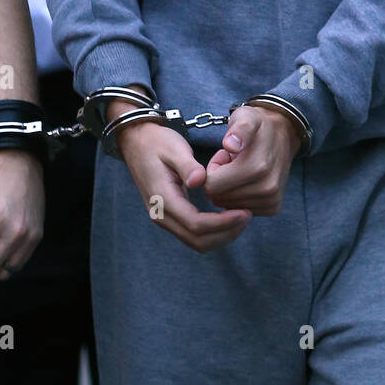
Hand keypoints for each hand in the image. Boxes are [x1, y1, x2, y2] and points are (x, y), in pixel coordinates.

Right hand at [115, 115, 252, 254]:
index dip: (222, 223)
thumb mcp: (173, 147)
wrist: (136, 142)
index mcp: (163, 199)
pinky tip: (228, 216)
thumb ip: (187, 165)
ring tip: (242, 217)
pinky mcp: (169, 216)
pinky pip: (193, 234)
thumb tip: (199, 181)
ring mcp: (164, 218)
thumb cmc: (157, 142)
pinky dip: (213, 232)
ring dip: (221, 235)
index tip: (244, 212)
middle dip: (226, 233)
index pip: (196, 224)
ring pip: (196, 242)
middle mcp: (161, 215)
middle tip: (248, 216)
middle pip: (197, 240)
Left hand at [203, 104, 301, 215]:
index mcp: (258, 167)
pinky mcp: (273, 207)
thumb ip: (239, 129)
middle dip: (219, 180)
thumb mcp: (246, 116)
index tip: (224, 154)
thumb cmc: (258, 126)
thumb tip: (231, 145)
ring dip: (228, 188)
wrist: (282, 135)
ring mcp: (272, 200)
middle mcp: (268, 188)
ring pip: (228, 206)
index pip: (213, 185)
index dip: (213, 169)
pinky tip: (246, 180)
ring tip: (239, 169)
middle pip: (219, 198)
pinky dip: (239, 197)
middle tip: (231, 162)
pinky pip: (240, 210)